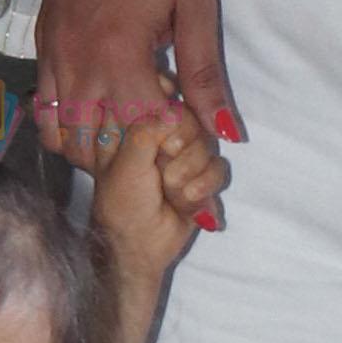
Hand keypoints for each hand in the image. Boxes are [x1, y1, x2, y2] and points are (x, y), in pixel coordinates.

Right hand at [31, 0, 239, 171]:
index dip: (167, 141)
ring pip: (58, 132)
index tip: (187, 128)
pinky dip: (67, 119)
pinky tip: (98, 105)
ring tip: (125, 127)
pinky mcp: (41, 41)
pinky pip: (43, 103)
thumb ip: (205, 75)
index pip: (138, 132)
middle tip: (157, 134)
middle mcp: (75, 63)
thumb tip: (226, 130)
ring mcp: (51, 53)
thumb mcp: (196, 6)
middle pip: (91, 144)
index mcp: (118, 56)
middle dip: (126, 154)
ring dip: (92, 143)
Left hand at [87, 96, 228, 278]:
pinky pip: (219, 168)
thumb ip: (146, 131)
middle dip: (180, 150)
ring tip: (169, 194)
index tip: (162, 129)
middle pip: (189, 119)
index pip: (158, 94)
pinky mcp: (202, 174)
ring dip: (189, 175)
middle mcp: (159, 134)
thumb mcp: (125, 164)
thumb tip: (174, 110)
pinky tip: (186, 203)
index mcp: (132, 124)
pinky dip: (203, 189)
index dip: (166, 109)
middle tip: (162, 170)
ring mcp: (182, 154)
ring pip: (207, 144)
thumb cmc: (122, 205)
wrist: (139, 248)